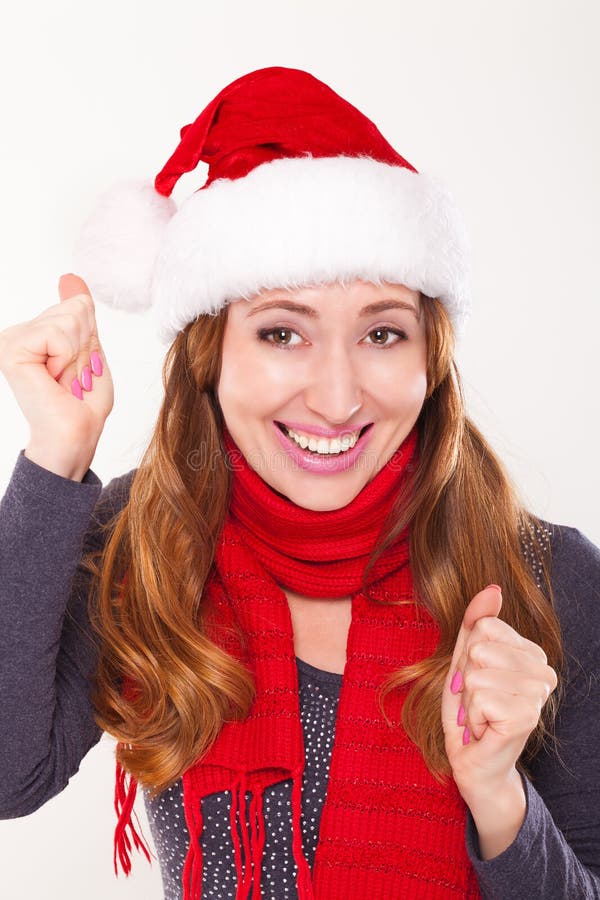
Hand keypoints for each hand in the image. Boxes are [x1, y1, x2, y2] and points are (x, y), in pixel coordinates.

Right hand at [0, 273, 113, 476]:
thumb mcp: (89, 348)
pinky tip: (53, 378)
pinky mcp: (10, 350)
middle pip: (74, 309)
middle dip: (85, 346)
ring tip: (63, 379)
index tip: (76, 368)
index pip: (78, 306)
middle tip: (71, 376)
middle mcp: (18, 333)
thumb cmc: (83, 402)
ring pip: (68, 319)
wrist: (75, 434)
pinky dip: (66, 358)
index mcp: (35, 332)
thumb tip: (70, 277)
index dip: (90, 339)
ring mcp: (11, 340)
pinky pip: (57, 334)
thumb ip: (79, 312)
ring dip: (77, 355)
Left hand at [441, 584, 557, 801]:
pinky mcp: (525, 717)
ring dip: (467, 702)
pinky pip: (478, 697)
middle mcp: (543, 671)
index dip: (467, 656)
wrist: (476, 764)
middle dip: (465, 679)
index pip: (485, 626)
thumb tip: (492, 588)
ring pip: (476, 674)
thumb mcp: (465, 662)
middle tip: (477, 704)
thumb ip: (475, 624)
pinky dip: (471, 717)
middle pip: (478, 648)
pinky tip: (485, 730)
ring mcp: (537, 695)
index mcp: (532, 653)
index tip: (475, 683)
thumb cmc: (471, 713)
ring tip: (481, 718)